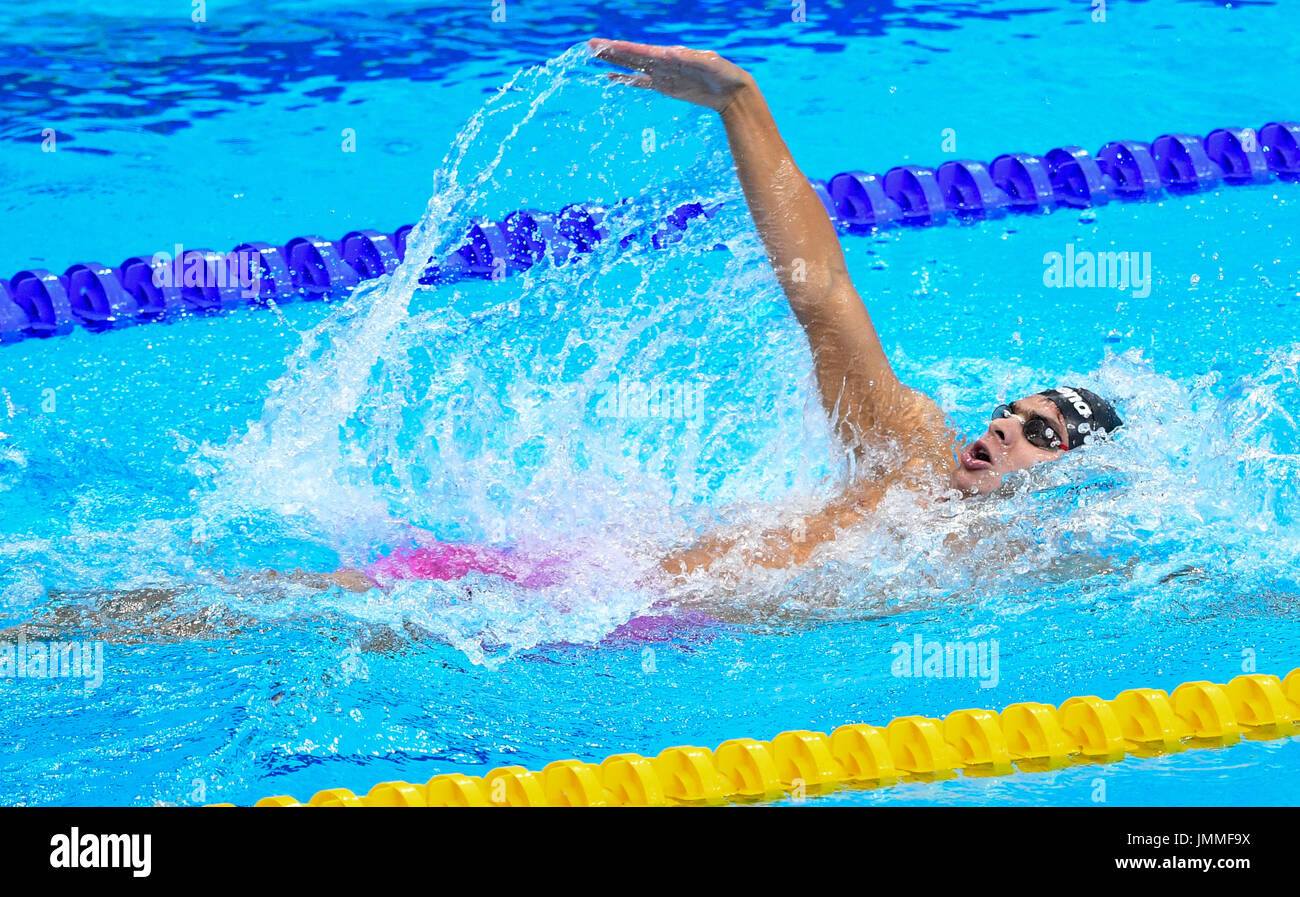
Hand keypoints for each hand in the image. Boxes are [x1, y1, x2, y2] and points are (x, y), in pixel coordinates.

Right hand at [589, 39, 753, 112]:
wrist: (731, 91)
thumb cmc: (724, 74)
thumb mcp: (712, 64)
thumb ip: (693, 58)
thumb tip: (672, 52)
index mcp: (671, 56)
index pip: (640, 51)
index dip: (620, 49)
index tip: (602, 46)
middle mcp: (663, 62)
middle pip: (632, 56)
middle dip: (611, 52)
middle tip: (589, 47)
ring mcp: (662, 74)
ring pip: (633, 67)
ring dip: (615, 62)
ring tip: (595, 57)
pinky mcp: (665, 87)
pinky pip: (641, 82)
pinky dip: (626, 80)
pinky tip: (613, 78)